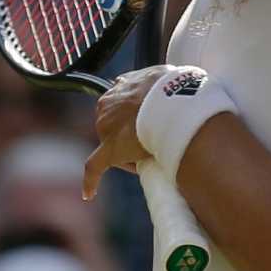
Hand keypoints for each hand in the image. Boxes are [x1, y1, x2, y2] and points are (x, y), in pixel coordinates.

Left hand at [80, 68, 165, 198]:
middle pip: (116, 125)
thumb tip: (181, 88)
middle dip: (131, 133)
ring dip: (128, 152)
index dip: (135, 116)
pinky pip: (95, 167)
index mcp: (122, 87)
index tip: (148, 122)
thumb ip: (166, 83)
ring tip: (153, 155)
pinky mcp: (109, 151)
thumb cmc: (175, 88)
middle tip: (154, 140)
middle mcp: (108, 105)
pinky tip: (89, 194)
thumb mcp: (170, 77)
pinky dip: (92, 181)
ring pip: (113, 144)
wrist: (173, 102)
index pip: (123, 104)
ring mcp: (106, 128)